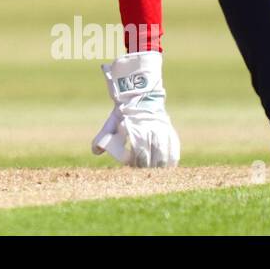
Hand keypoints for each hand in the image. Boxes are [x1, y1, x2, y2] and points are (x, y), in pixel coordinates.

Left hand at [90, 51, 179, 167]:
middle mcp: (150, 128)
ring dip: (158, 165)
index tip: (130, 165)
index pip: (136, 150)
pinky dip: (172, 159)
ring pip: (163, 152)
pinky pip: (174, 147)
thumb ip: (103, 136)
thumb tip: (95, 151)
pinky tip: (168, 167)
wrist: (140, 95)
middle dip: (145, 165)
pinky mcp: (169, 130)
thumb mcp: (112, 122)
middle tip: (140, 171)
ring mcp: (162, 129)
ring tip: (153, 172)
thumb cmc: (124, 112)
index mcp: (135, 127)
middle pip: (150, 154)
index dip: (133, 161)